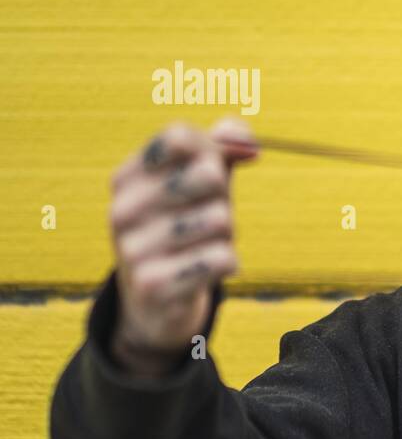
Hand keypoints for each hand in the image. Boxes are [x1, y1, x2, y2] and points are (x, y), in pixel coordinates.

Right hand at [108, 118, 258, 376]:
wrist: (156, 301)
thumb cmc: (183, 228)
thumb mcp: (199, 183)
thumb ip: (221, 148)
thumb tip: (244, 139)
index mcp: (126, 177)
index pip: (180, 137)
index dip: (214, 150)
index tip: (216, 168)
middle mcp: (120, 210)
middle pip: (208, 174)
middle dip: (224, 197)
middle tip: (209, 217)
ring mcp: (132, 250)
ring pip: (222, 219)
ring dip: (227, 234)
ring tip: (204, 245)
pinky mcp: (154, 286)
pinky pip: (222, 258)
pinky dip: (228, 262)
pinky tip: (207, 269)